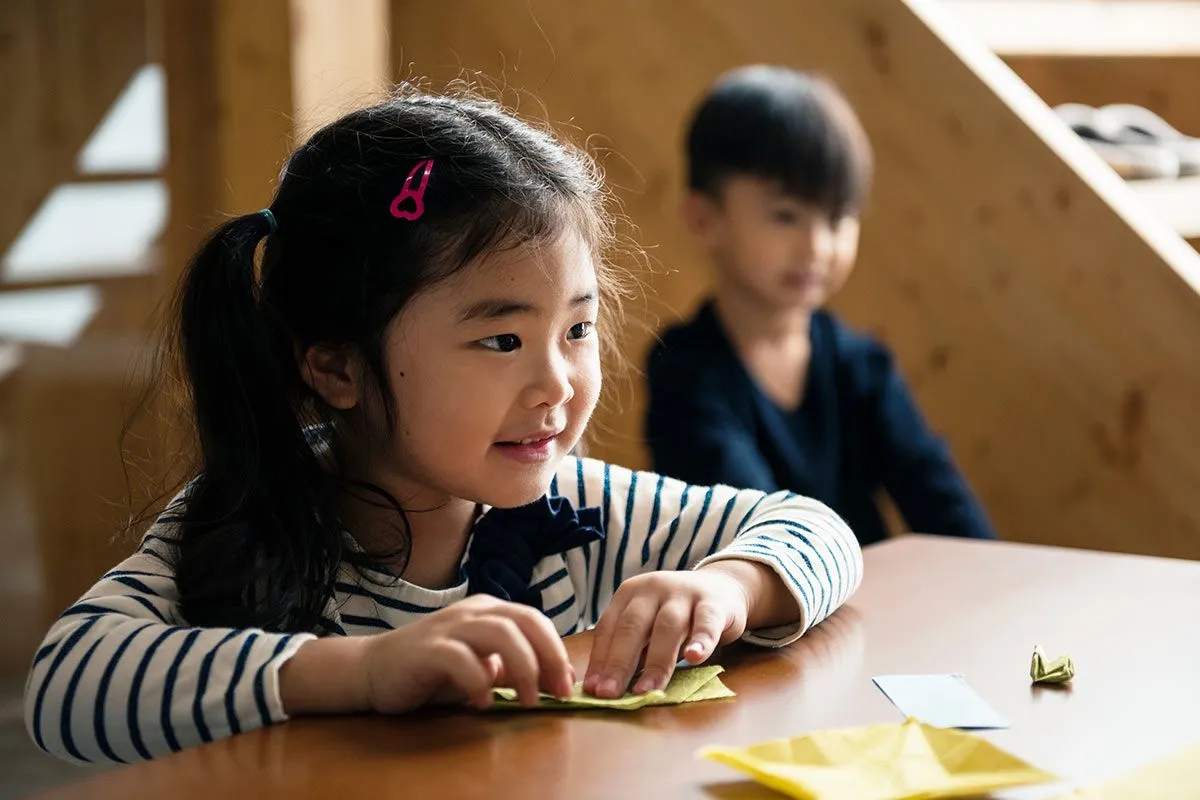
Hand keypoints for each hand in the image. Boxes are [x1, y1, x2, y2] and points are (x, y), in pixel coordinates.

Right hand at [360, 595, 573, 711]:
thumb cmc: (434, 670)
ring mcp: (449, 627)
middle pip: (524, 621)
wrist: (374, 669)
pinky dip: (478, 681)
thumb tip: (558, 678)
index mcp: (490, 611)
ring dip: (523, 667)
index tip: (567, 686)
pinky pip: (461, 658)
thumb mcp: (482, 668)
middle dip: (549, 657)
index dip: (557, 651)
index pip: (535, 620)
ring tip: (528, 700)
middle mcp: (473, 612)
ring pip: (500, 632)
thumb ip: (514, 669)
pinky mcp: (427, 649)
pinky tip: (483, 703)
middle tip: (558, 693)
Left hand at [582, 567, 749, 698]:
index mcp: (629, 593)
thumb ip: (631, 650)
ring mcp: (684, 593)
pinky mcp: (714, 603)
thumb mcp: (647, 626)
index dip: (599, 659)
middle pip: (632, 626)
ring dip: (655, 662)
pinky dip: (700, 640)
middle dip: (619, 662)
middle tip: (610, 693)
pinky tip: (694, 658)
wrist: (721, 589)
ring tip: (647, 690)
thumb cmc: (675, 616)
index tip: (593, 689)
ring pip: (667, 626)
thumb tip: (605, 687)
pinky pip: (706, 623)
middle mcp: (653, 588)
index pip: (608, 628)